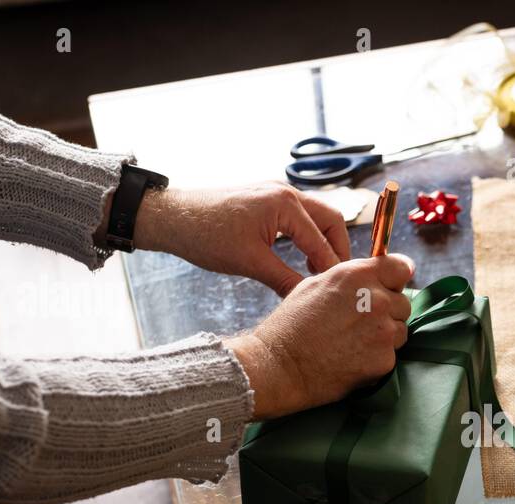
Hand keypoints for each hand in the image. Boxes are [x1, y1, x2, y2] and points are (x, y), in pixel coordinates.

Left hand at [130, 183, 351, 294]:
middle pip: (331, 220)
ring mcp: (277, 192)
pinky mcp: (267, 198)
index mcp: (285, 204)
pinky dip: (308, 235)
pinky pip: (300, 216)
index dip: (332, 269)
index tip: (341, 292)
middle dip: (337, 249)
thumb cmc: (206, 236)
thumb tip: (310, 300)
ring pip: (317, 216)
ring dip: (323, 242)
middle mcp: (286, 192)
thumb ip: (286, 280)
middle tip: (335, 280)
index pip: (322, 240)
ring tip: (318, 272)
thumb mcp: (250, 263)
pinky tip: (301, 257)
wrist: (173, 217)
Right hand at [227, 254, 414, 418]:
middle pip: (403, 302)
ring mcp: (384, 332)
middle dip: (388, 311)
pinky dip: (377, 359)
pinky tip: (352, 359)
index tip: (393, 285)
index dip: (397, 277)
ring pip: (400, 330)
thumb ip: (351, 279)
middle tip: (360, 323)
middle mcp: (377, 300)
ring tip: (353, 342)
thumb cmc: (291, 325)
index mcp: (358, 276)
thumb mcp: (316, 284)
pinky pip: (391, 355)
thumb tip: (372, 277)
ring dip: (385, 335)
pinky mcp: (384, 360)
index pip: (401, 268)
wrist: (279, 366)